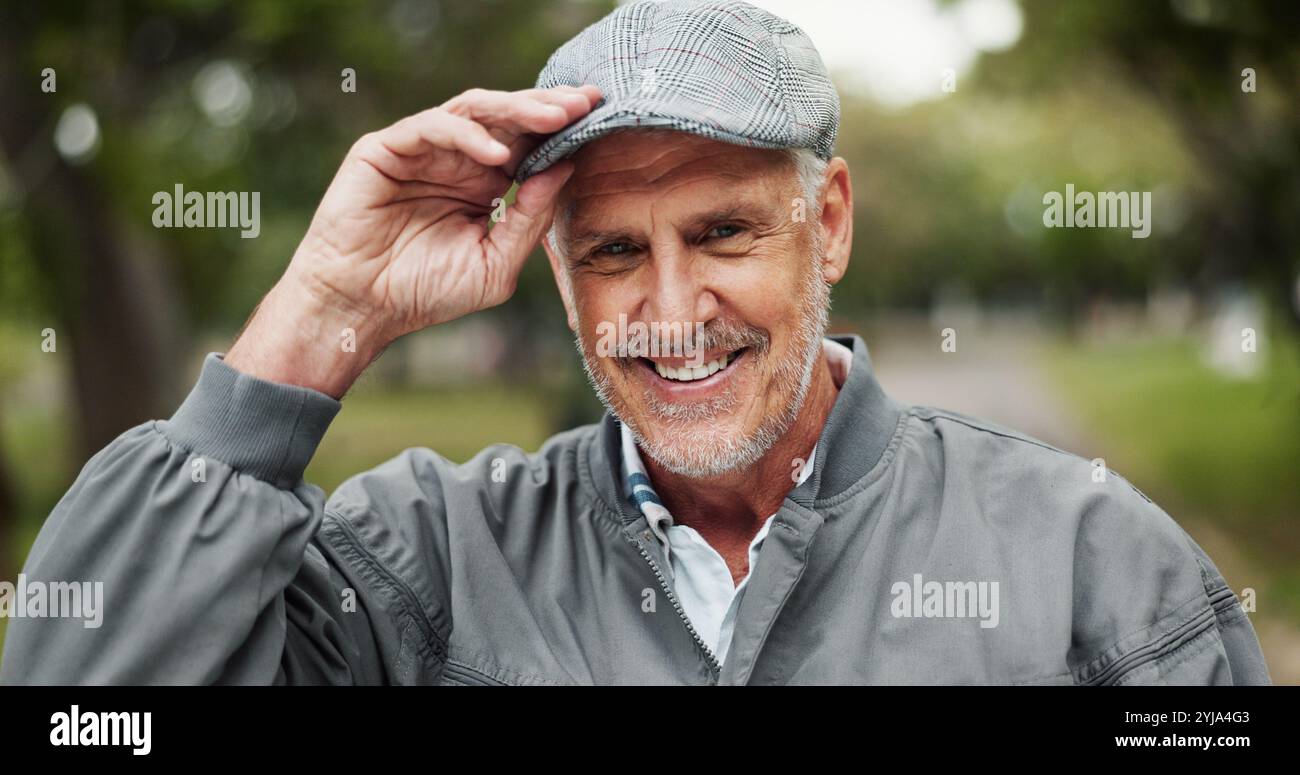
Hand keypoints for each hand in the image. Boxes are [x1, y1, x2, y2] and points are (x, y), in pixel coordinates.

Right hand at [226, 85, 601, 396]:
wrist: (362, 308)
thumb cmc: (425, 291)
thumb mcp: (496, 262)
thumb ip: (530, 218)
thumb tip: (568, 166)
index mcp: (484, 183)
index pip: (529, 144)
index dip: (562, 129)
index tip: (601, 116)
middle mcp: (456, 160)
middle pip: (508, 119)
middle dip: (548, 108)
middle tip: (585, 102)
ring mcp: (422, 150)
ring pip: (474, 112)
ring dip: (516, 111)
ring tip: (554, 117)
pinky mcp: (386, 148)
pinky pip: (432, 128)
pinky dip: (466, 137)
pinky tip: (498, 155)